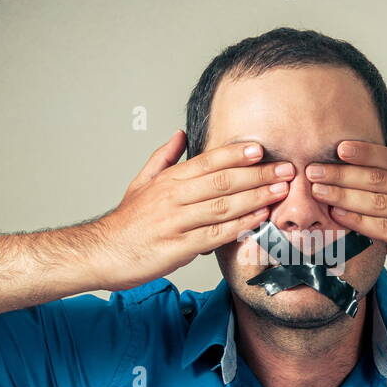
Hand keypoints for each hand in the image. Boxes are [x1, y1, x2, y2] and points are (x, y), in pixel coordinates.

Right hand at [91, 131, 293, 290]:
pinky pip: (216, 235)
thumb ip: (163, 158)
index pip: (207, 161)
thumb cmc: (126, 223)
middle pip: (222, 181)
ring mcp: (176, 222)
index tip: (261, 149)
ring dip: (256, 198)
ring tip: (280, 192)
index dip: (235, 154)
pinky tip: (259, 220)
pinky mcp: (178, 248)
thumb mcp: (141, 183)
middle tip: (286, 170)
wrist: (100, 252)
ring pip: (222, 206)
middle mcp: (173, 197)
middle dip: (258, 175)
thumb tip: (180, 134)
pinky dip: (240, 226)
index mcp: (168, 180)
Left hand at [305, 124, 386, 278]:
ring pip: (376, 201)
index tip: (337, 149)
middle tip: (313, 171)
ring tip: (318, 192)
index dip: (362, 152)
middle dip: (340, 174)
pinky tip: (340, 216)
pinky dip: (359, 222)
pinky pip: (384, 228)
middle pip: (376, 178)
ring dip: (343, 196)